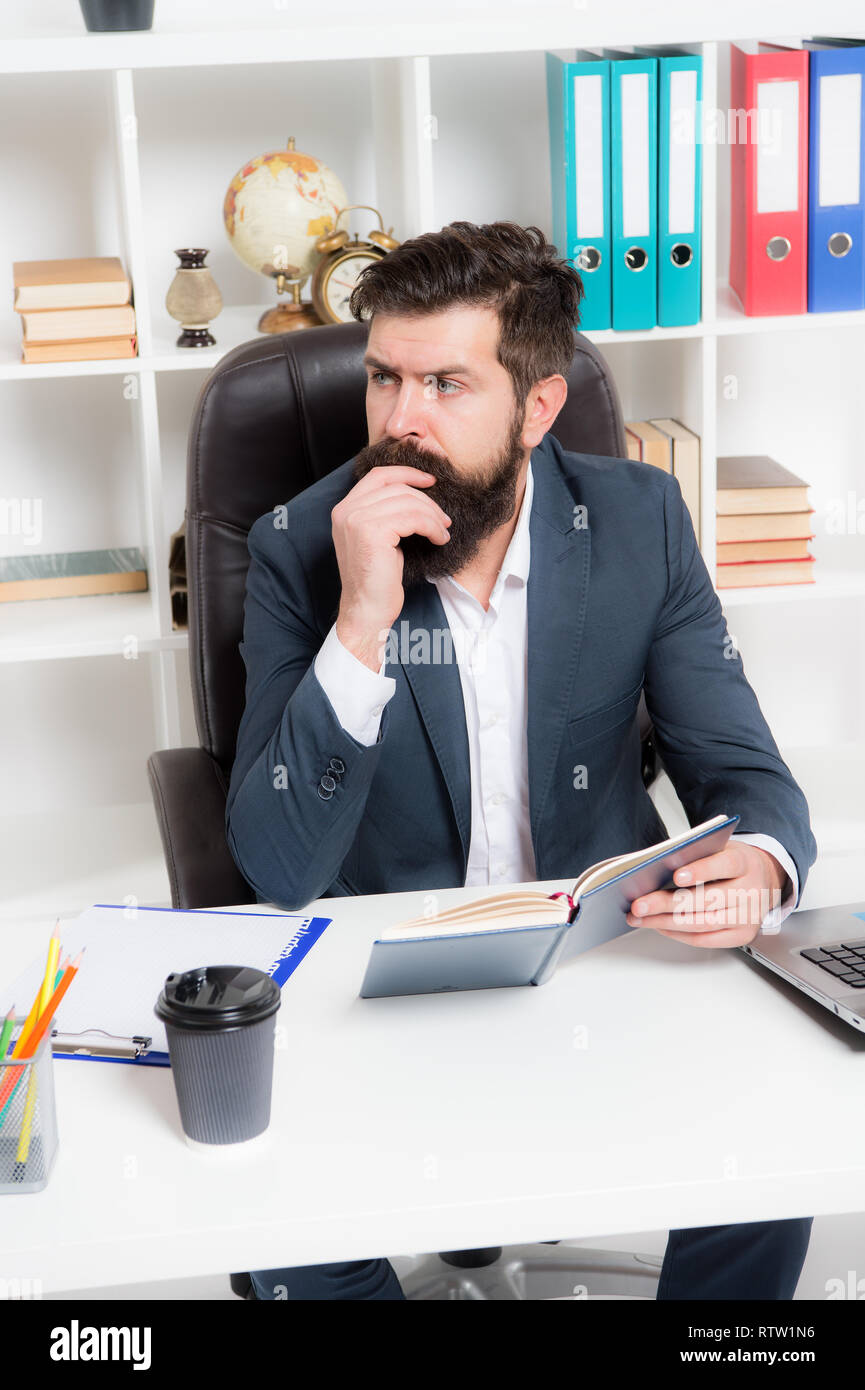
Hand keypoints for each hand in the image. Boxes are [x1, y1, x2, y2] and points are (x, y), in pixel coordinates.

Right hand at [331, 465, 450, 670]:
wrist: (367, 610)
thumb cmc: (378, 580)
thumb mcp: (379, 539)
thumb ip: (385, 514)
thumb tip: (417, 493)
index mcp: (344, 510)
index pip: (378, 476)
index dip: (406, 473)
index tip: (430, 480)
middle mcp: (346, 511)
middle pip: (396, 487)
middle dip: (427, 500)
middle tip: (444, 520)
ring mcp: (356, 520)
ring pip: (407, 502)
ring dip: (432, 516)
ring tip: (442, 532)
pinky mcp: (371, 532)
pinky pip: (412, 518)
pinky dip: (431, 527)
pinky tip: (438, 540)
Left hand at [625, 843, 788, 947]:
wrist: (764, 880)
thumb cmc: (734, 863)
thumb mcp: (720, 849)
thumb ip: (696, 854)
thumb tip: (656, 866)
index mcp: (745, 862)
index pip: (725, 865)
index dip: (701, 871)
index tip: (676, 876)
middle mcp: (751, 891)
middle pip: (707, 900)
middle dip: (668, 903)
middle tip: (640, 904)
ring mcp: (748, 916)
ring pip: (702, 923)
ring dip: (665, 922)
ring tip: (641, 918)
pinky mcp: (741, 935)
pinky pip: (705, 939)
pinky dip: (678, 934)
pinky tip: (660, 926)